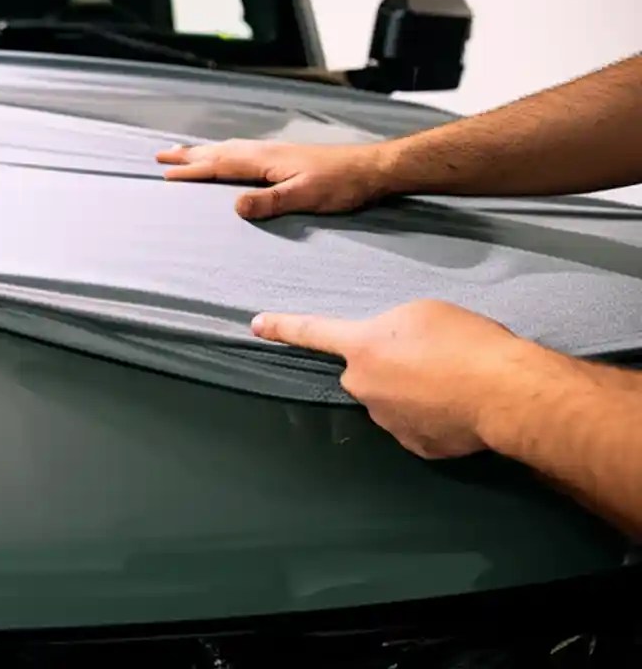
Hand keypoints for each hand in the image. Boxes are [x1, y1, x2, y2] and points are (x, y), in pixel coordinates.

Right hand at [155, 139, 398, 219]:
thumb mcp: (304, 196)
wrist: (371, 170)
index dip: (192, 171)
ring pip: (229, 149)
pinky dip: (224, 152)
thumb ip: (270, 202)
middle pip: (218, 151)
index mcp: (265, 161)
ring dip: (204, 151)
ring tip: (184, 153)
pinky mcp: (284, 159)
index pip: (220, 166)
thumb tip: (234, 206)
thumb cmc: (341, 184)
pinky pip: (242, 152)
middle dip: (189, 155)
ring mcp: (274, 154)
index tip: (166, 174)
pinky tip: (228, 157)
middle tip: (160, 155)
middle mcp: (265, 153)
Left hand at [250, 299, 536, 458]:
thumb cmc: (465, 342)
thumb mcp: (423, 312)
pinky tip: (458, 407)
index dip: (284, 326)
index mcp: (362, 347)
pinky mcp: (415, 446)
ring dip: (414, 391)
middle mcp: (363, 386)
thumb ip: (392, 329)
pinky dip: (433, 417)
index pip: (312, 332)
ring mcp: (386, 421)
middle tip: (432, 358)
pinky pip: (416, 425)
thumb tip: (389, 349)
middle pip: (367, 372)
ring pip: (391, 400)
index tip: (256, 324)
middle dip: (389, 366)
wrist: (503, 393)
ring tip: (454, 381)